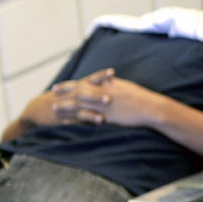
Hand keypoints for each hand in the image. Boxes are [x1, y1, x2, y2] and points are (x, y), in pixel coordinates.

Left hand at [48, 68, 171, 128]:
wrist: (150, 107)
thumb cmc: (141, 98)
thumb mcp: (125, 86)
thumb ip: (112, 83)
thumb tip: (107, 79)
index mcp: (105, 84)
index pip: (83, 82)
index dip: (70, 84)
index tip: (59, 85)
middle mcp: (102, 92)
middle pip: (78, 91)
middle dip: (64, 92)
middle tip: (51, 93)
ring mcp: (103, 105)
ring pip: (80, 103)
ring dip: (66, 105)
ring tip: (54, 108)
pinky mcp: (106, 116)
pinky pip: (87, 117)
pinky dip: (76, 119)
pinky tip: (67, 122)